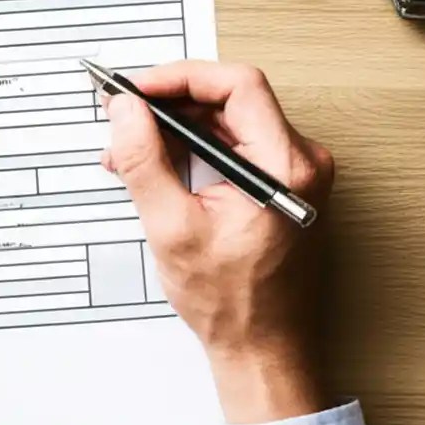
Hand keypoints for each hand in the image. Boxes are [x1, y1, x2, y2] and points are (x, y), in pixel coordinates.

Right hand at [102, 61, 334, 423]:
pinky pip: (233, 146)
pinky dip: (192, 150)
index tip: (138, 90)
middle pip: (230, 100)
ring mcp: (292, 173)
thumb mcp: (171, 227)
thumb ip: (144, 160)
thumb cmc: (234, 303)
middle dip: (169, 105)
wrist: (263, 347)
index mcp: (285, 166)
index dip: (180, 78)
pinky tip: (157, 166)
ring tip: (130, 151)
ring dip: (176, 130)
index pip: (236, 86)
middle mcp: (299, 162)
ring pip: (227, 122)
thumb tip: (125, 111)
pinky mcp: (280, 184)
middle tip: (124, 115)